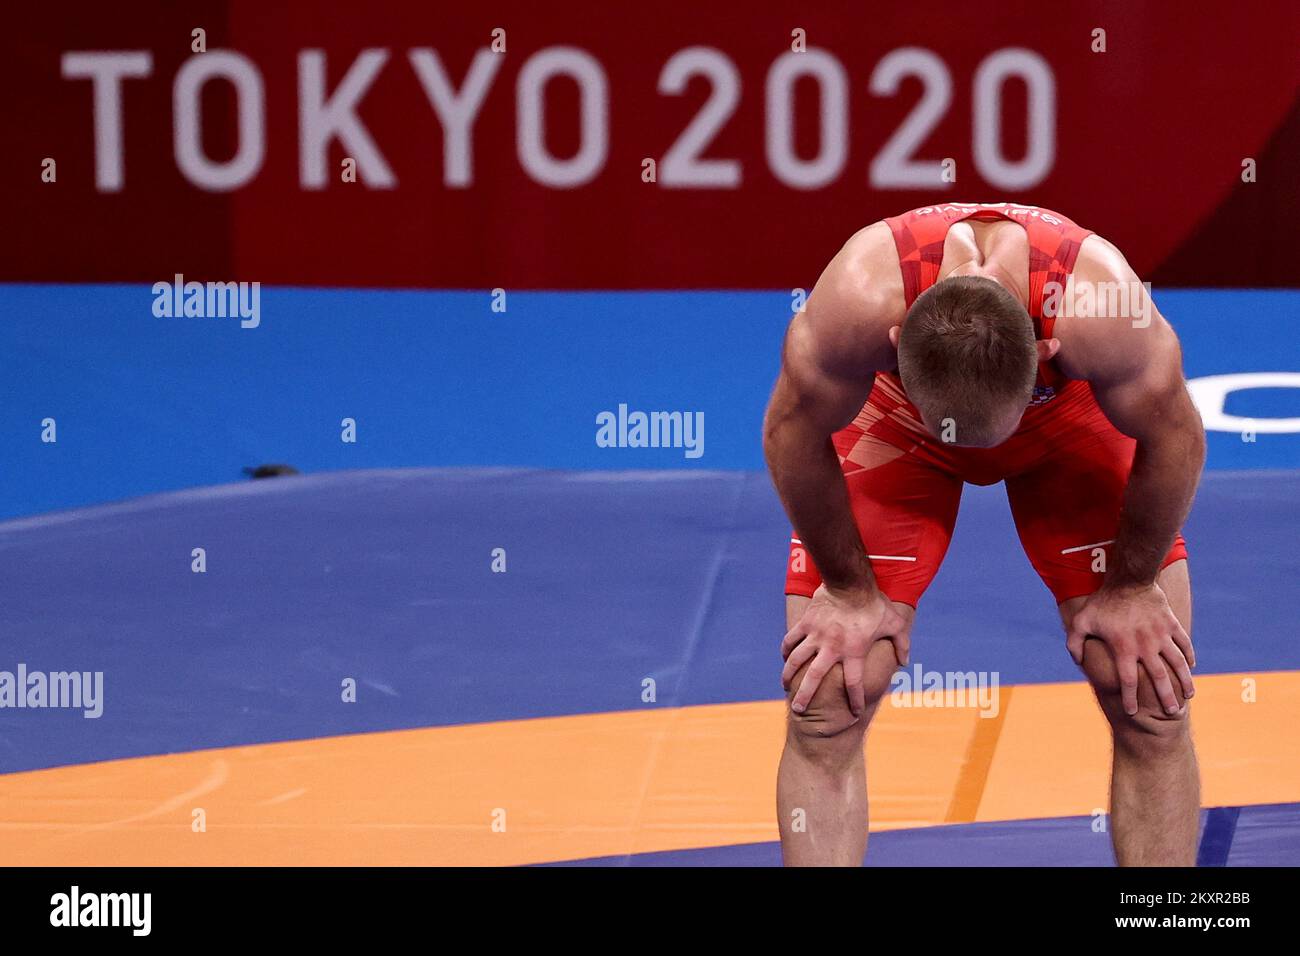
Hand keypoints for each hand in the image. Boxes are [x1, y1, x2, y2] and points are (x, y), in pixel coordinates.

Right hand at [781, 585, 907, 716]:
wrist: (850, 582)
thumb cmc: (875, 604)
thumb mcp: (895, 624)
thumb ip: (902, 644)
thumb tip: (904, 662)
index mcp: (854, 652)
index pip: (854, 684)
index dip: (855, 701)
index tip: (855, 712)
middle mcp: (832, 648)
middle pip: (814, 678)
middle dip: (806, 696)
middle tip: (800, 710)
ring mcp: (816, 636)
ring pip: (796, 661)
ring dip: (789, 675)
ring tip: (785, 686)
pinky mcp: (806, 623)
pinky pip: (791, 640)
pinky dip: (786, 650)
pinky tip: (785, 657)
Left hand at [1066, 583, 1194, 715]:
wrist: (1129, 579)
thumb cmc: (1103, 602)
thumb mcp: (1082, 621)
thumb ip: (1075, 642)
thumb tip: (1077, 660)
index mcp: (1124, 648)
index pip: (1127, 681)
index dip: (1129, 698)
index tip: (1132, 712)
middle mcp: (1145, 645)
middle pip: (1159, 679)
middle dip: (1166, 698)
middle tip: (1172, 713)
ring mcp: (1161, 635)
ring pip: (1178, 664)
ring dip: (1185, 681)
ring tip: (1188, 696)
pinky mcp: (1172, 624)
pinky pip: (1184, 644)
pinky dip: (1189, 656)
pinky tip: (1191, 667)